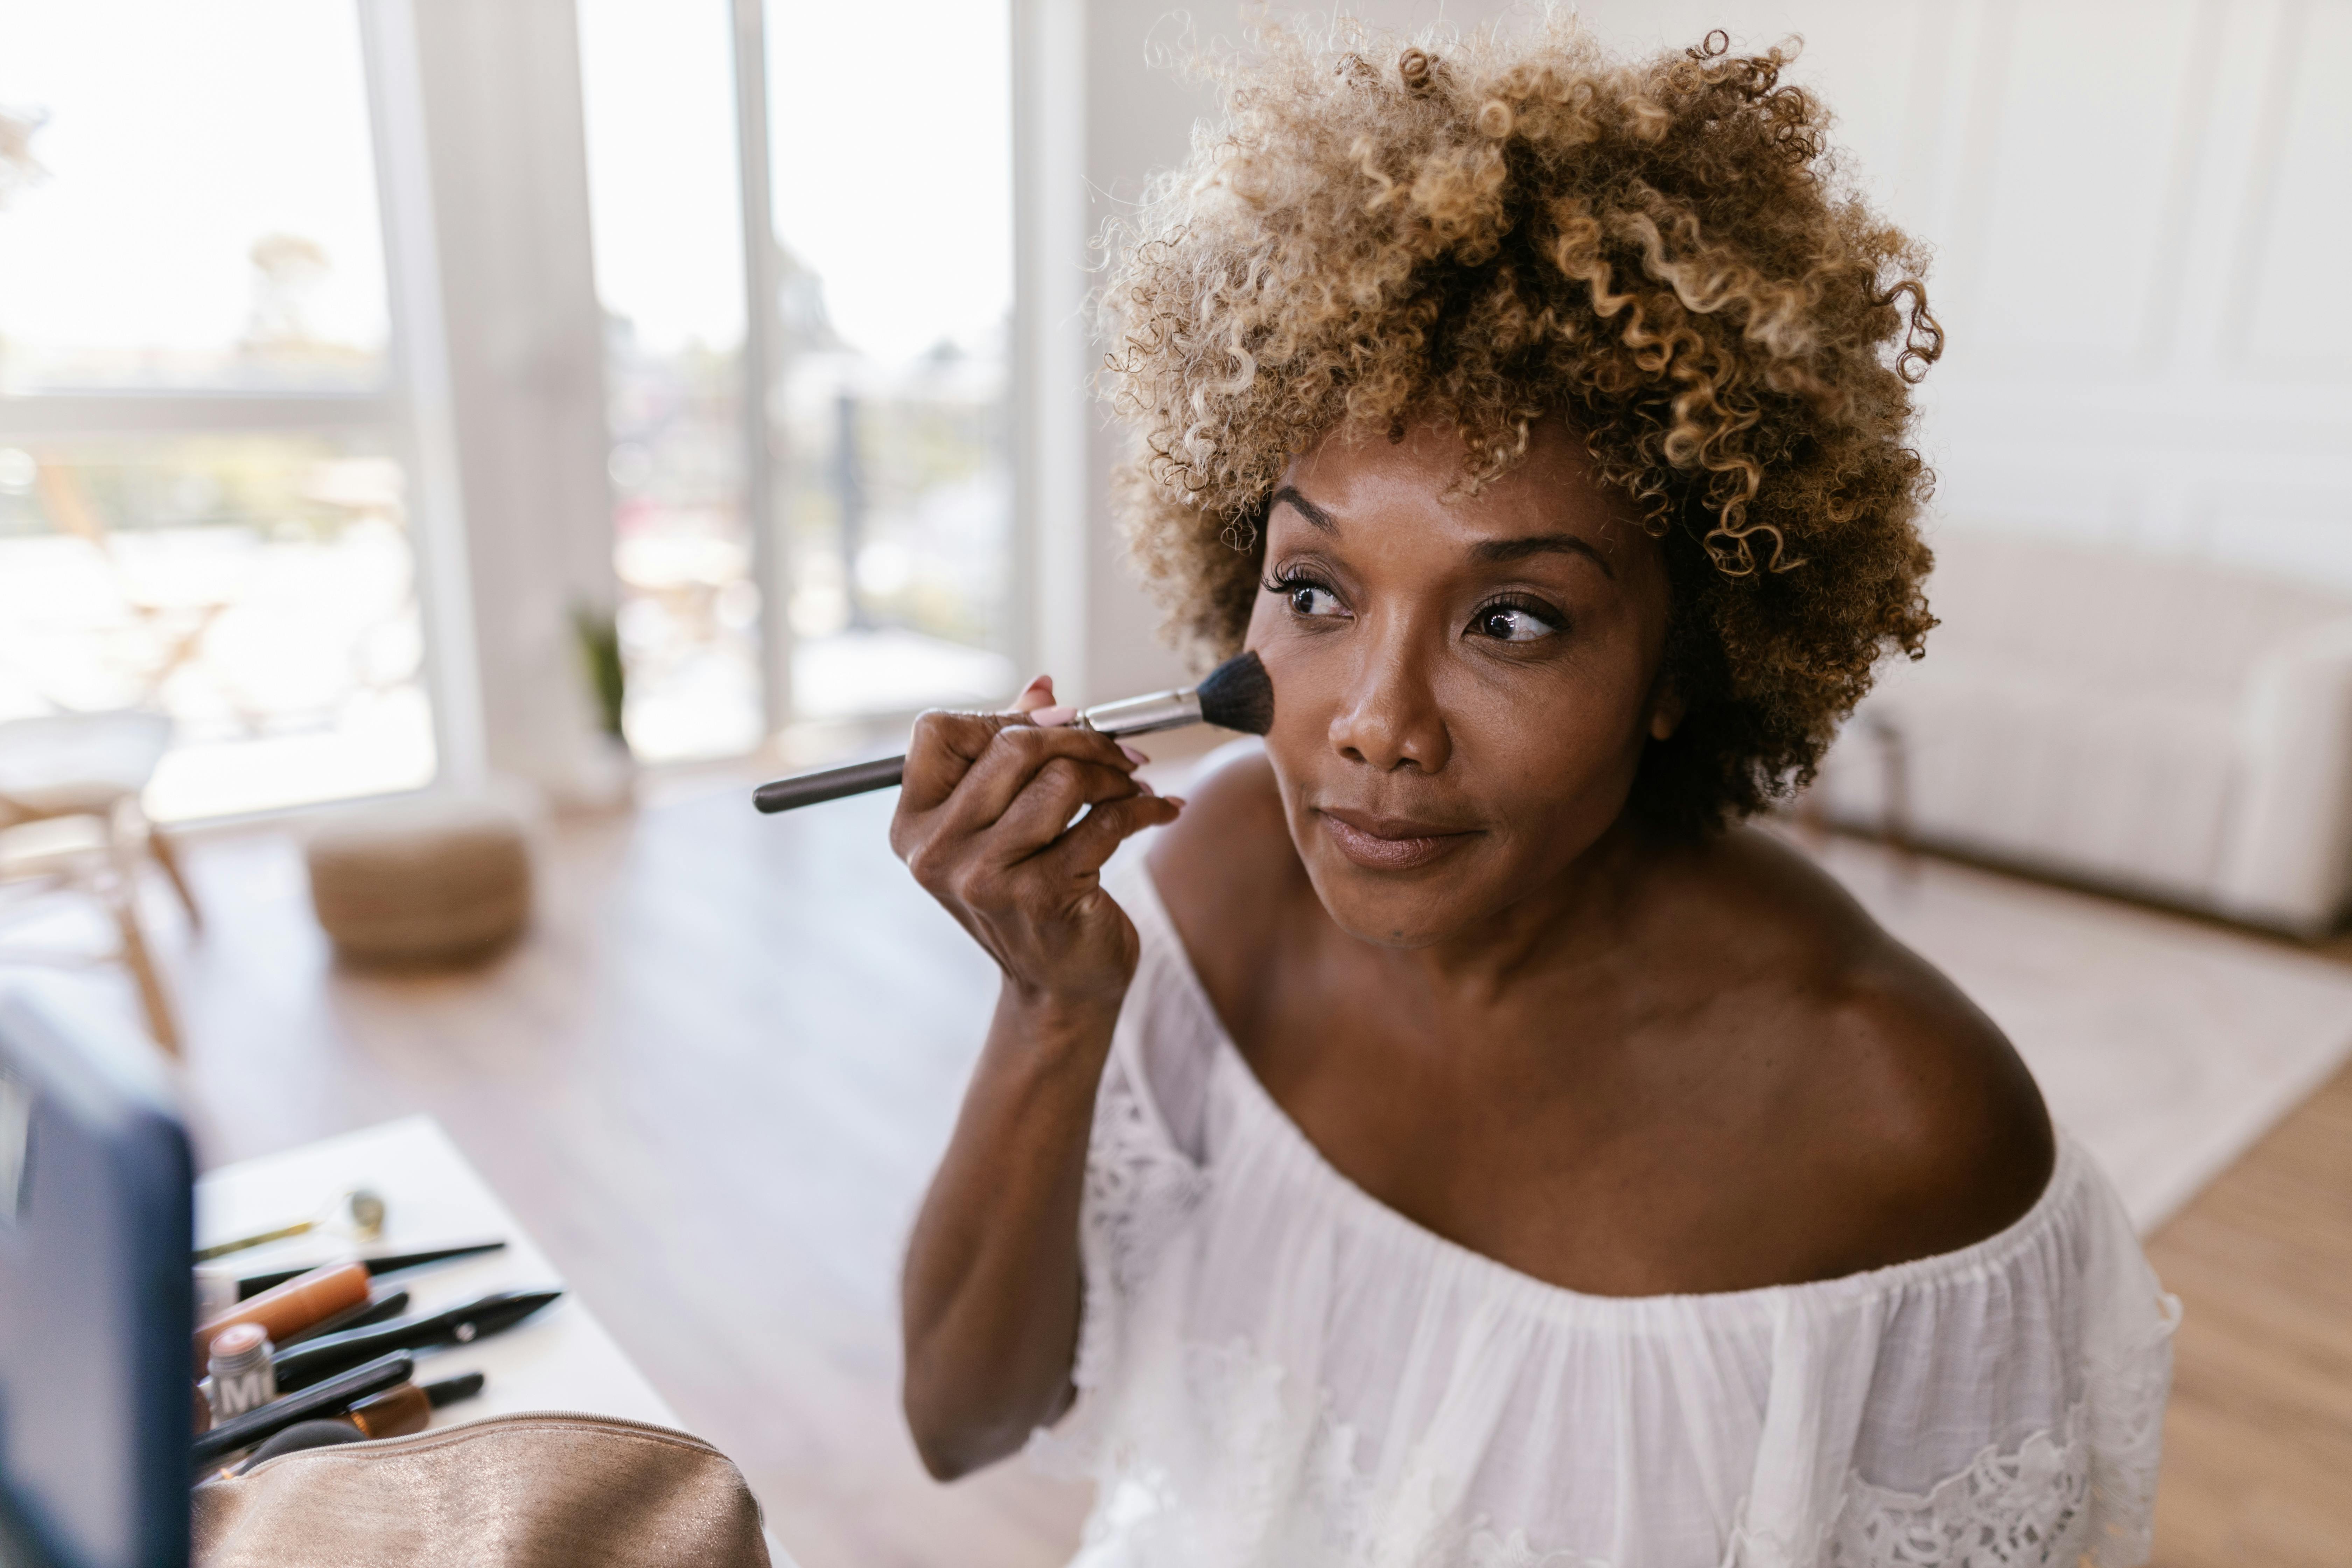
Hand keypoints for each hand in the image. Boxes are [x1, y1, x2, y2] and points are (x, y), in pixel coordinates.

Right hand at [891, 676, 1183, 1013]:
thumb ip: (1011, 753)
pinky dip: (1144, 810)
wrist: (1059, 985)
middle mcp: (936, 852)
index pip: (938, 731)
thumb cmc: (1030, 893)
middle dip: (1080, 738)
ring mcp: (985, 878)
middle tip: (1119, 752)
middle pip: (1012, 746)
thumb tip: (1043, 685)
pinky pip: (1105, 822)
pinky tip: (1160, 812)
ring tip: (1135, 787)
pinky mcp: (1041, 897)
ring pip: (1061, 780)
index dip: (1004, 714)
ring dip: (1114, 776)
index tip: (1061, 720)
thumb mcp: (1003, 825)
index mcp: (913, 824)